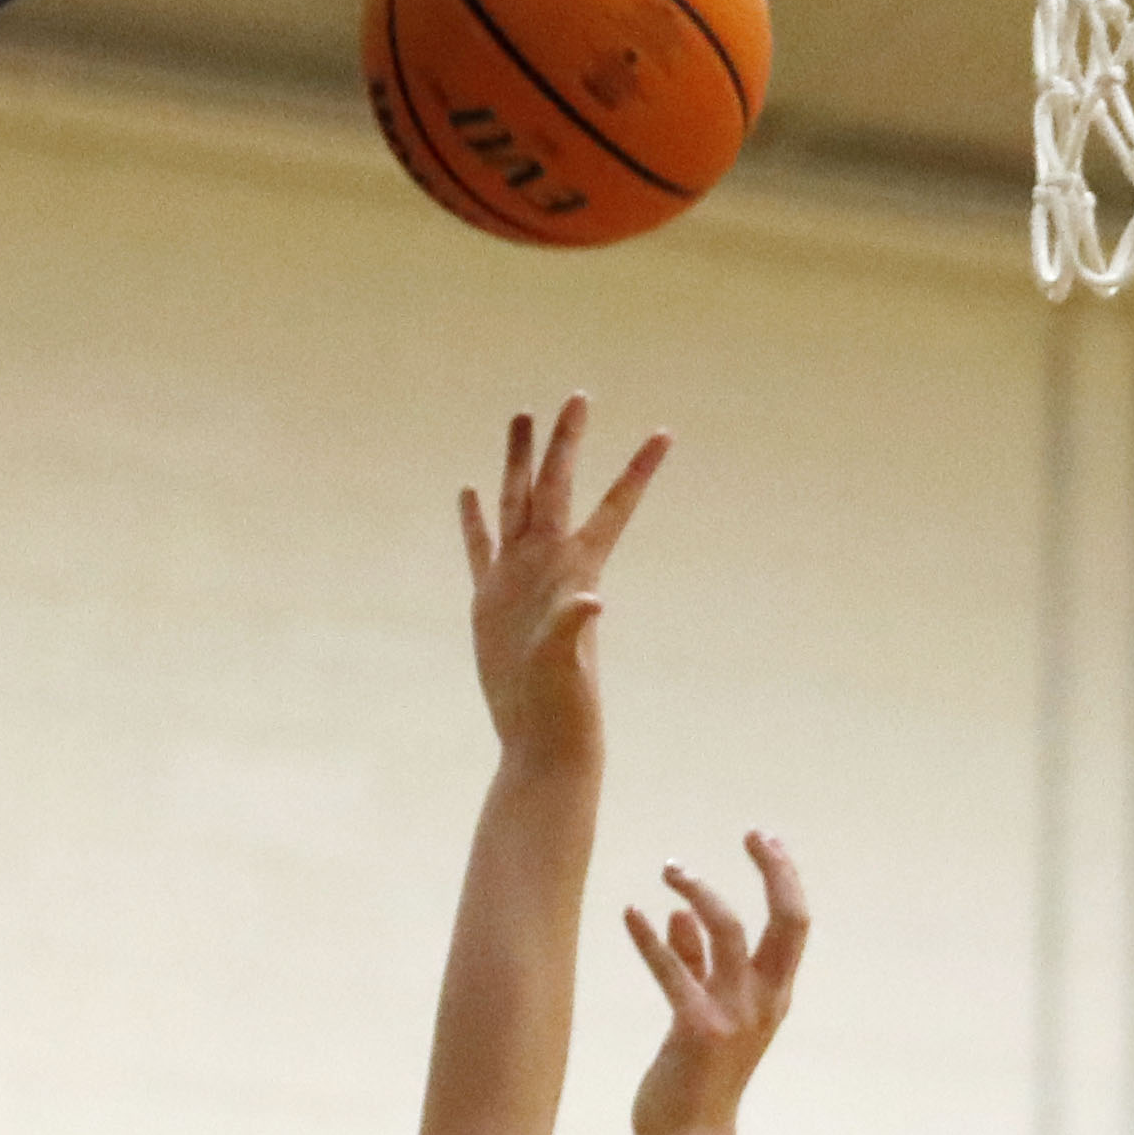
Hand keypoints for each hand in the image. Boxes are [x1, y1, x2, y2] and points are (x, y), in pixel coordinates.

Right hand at [464, 394, 671, 768]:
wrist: (538, 738)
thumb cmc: (562, 708)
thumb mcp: (566, 664)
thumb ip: (572, 628)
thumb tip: (591, 603)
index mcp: (577, 571)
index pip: (613, 508)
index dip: (638, 472)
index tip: (665, 435)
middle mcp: (548, 566)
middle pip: (555, 487)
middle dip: (564, 443)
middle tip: (578, 395)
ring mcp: (517, 579)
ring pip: (515, 503)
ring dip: (517, 462)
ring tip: (521, 416)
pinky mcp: (488, 601)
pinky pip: (479, 549)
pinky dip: (473, 520)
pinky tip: (468, 491)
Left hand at [622, 833, 809, 1134]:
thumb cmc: (694, 1080)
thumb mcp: (704, 1015)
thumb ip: (696, 961)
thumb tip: (678, 912)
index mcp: (773, 995)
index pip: (794, 923)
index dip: (784, 877)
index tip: (764, 839)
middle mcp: (764, 1000)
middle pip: (787, 919)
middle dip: (775, 870)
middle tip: (754, 833)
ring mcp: (734, 1015)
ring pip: (727, 931)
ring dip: (699, 890)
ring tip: (670, 868)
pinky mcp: (697, 1030)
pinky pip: (674, 971)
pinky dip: (650, 939)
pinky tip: (630, 913)